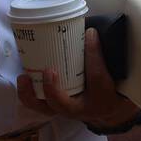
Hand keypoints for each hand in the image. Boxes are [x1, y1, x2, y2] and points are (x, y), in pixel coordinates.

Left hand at [15, 28, 139, 127]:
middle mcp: (84, 108)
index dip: (94, 54)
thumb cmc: (114, 83)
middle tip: (49, 70)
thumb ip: (106, 53)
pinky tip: (23, 77)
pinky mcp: (55, 108)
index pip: (97, 77)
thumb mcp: (117, 71)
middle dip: (53, 89)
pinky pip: (39, 105)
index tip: (90, 33)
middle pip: (65, 104)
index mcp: (104, 97)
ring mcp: (67, 110)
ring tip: (24, 77)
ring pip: (46, 109)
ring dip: (32, 95)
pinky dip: (28, 94)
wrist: (111, 106)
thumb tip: (92, 29)